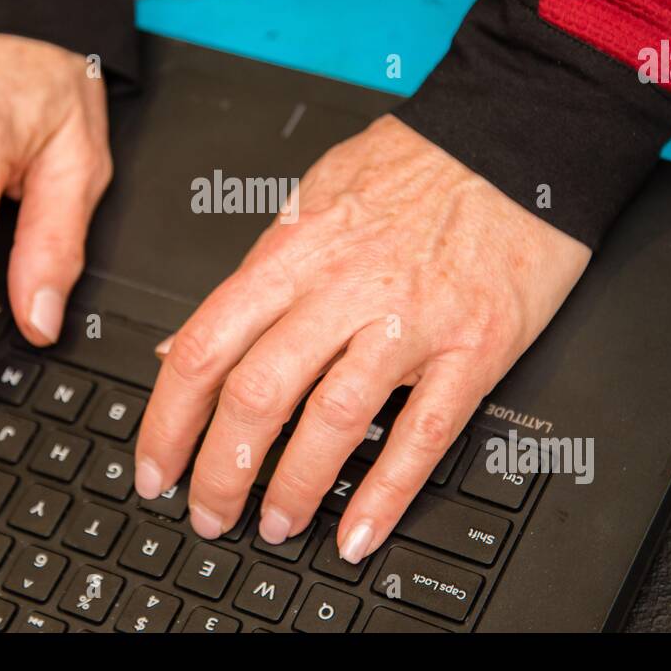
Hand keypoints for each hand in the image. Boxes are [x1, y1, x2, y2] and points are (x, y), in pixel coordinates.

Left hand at [133, 114, 589, 562]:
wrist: (515, 137)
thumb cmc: (415, 165)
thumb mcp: (309, 201)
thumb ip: (250, 280)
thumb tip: (187, 345)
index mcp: (295, 250)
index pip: (207, 346)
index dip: (169, 419)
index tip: (154, 464)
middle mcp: (344, 288)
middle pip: (257, 393)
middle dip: (220, 471)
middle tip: (208, 511)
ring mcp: (410, 322)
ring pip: (332, 421)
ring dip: (294, 489)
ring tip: (276, 526)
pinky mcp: (473, 348)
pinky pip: (423, 434)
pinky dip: (387, 495)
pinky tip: (360, 534)